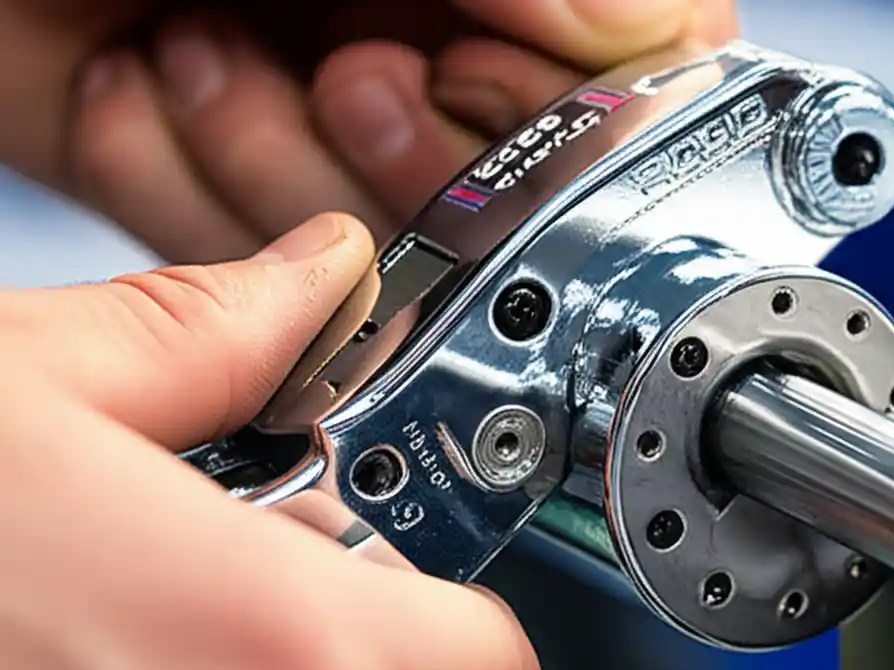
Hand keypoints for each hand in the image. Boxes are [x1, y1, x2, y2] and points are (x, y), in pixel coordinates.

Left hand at [0, 0, 738, 262]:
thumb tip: (645, 42)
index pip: (616, 106)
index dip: (552, 127)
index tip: (459, 71)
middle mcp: (417, 61)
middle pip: (494, 217)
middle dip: (396, 159)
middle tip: (341, 68)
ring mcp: (317, 142)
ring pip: (365, 271)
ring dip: (262, 164)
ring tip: (201, 50)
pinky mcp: (209, 200)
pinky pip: (231, 284)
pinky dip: (165, 186)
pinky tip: (129, 87)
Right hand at [0, 213, 540, 669]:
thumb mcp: (30, 380)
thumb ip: (209, 333)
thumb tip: (312, 280)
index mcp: (274, 646)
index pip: (493, 662)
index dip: (467, 598)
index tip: (415, 548)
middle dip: (370, 634)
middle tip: (276, 565)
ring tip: (176, 604)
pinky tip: (109, 648)